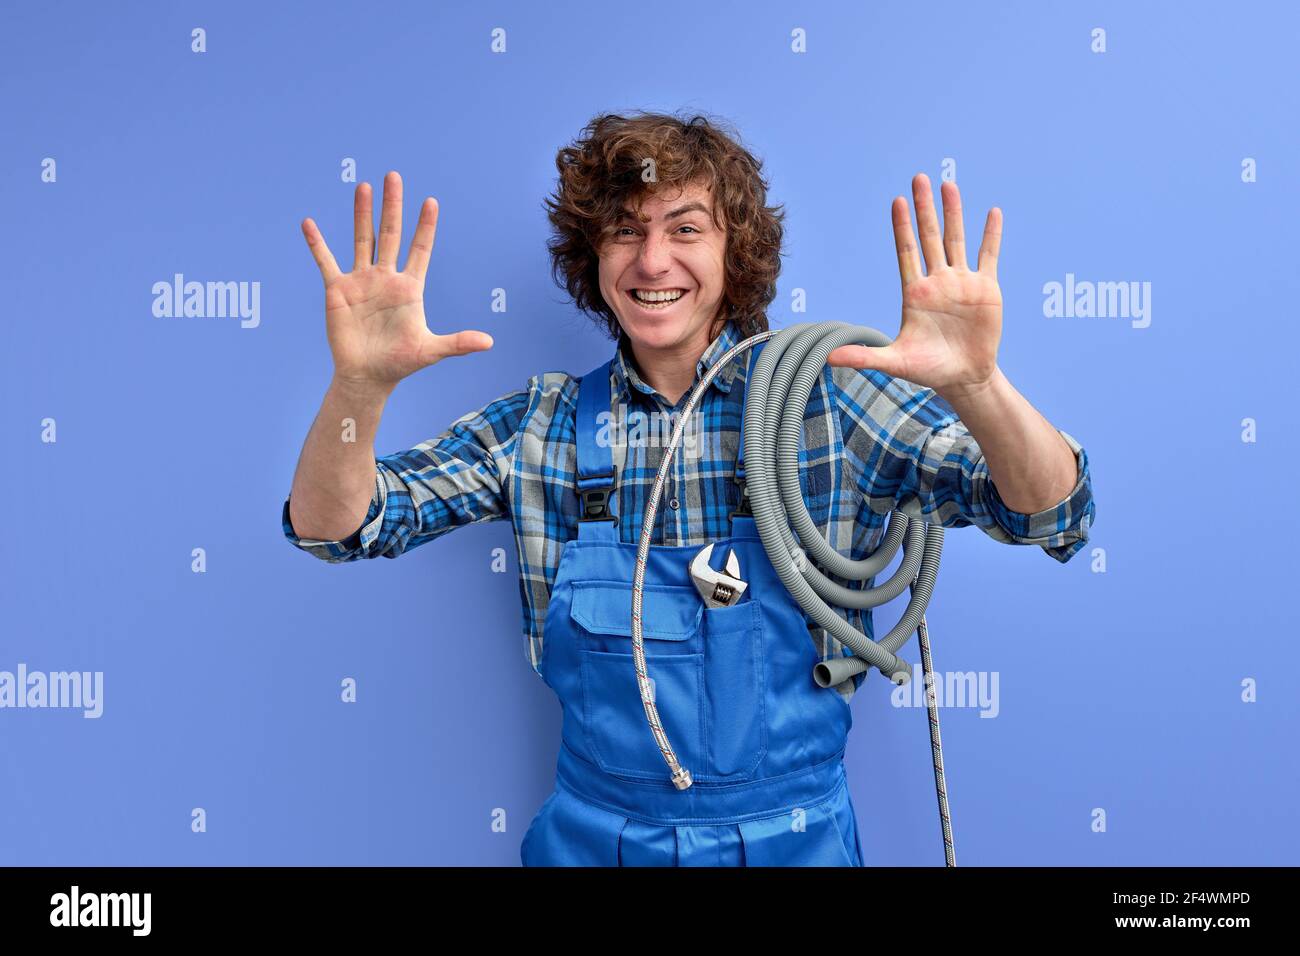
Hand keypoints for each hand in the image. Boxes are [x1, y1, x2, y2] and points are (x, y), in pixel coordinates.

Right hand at [300, 170, 492, 391]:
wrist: (367, 376)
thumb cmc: (400, 363)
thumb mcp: (431, 351)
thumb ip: (458, 343)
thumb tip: (490, 343)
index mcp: (410, 287)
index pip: (420, 249)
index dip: (425, 227)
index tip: (431, 202)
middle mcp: (386, 278)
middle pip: (390, 234)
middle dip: (393, 206)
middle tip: (394, 176)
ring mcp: (361, 281)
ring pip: (362, 239)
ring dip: (362, 213)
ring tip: (363, 187)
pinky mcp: (338, 290)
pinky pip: (326, 261)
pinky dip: (317, 243)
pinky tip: (309, 223)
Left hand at [827, 174, 1002, 399]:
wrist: (963, 377)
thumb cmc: (928, 370)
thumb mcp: (894, 363)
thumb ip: (864, 357)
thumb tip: (829, 360)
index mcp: (914, 293)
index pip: (906, 252)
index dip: (902, 227)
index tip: (897, 201)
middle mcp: (937, 281)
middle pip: (930, 237)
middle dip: (924, 209)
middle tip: (919, 178)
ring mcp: (961, 283)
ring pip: (956, 240)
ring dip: (953, 213)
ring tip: (948, 185)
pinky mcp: (986, 289)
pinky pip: (988, 256)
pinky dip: (991, 235)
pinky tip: (992, 211)